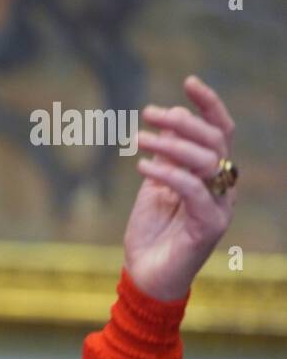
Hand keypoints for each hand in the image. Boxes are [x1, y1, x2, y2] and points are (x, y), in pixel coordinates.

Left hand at [123, 76, 236, 301]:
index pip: (220, 132)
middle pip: (215, 141)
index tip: (188, 82)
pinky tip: (141, 167)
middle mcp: (222, 188)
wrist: (145, 276)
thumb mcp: (154, 187)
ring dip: (171, 144)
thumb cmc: (150, 234)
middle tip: (147, 113)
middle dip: (182, 121)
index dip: (209, 105)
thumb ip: (165, 157)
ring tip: (137, 138)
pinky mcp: (209, 226)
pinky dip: (167, 173)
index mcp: (211, 175)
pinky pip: (192, 190)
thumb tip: (168, 124)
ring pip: (207, 162)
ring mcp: (219, 207)